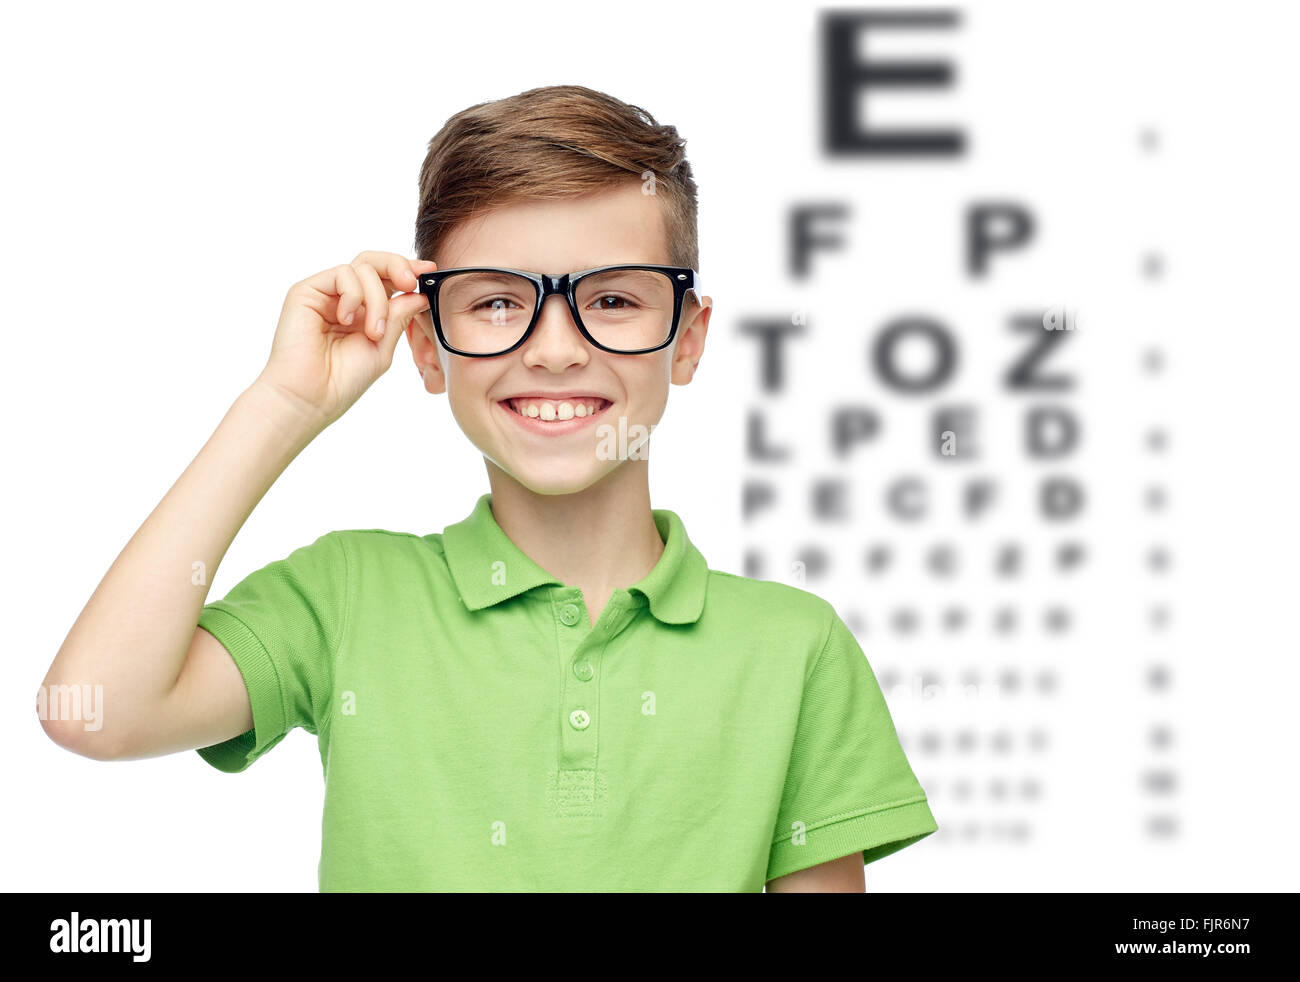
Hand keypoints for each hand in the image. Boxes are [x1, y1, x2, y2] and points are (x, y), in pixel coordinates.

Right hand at [254, 251, 436, 430]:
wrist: (311, 397)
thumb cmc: (343, 380)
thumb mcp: (383, 347)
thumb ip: (399, 317)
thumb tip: (419, 293)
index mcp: (364, 311)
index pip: (388, 279)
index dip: (408, 271)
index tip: (430, 271)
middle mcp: (344, 298)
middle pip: (374, 262)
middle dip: (399, 266)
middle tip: (411, 283)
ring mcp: (325, 293)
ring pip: (363, 268)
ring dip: (377, 300)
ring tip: (374, 332)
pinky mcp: (307, 291)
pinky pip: (343, 274)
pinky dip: (354, 296)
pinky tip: (347, 321)